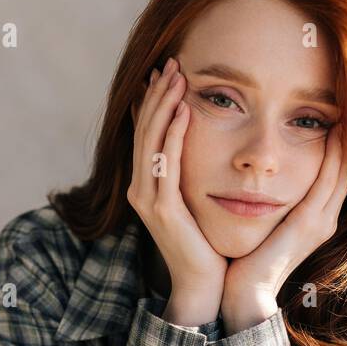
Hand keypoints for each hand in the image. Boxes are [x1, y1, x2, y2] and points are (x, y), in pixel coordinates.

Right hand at [127, 56, 227, 320]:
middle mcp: (141, 189)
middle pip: (144, 130)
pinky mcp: (162, 208)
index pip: (145, 132)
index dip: (151, 100)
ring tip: (176, 76)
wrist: (203, 283)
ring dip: (163, 105)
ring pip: (150, 141)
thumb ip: (191, 174)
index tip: (164, 71)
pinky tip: (183, 111)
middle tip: (171, 62)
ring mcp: (148, 199)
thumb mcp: (195, 200)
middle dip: (156, 94)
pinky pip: (165, 163)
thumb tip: (203, 145)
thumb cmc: (205, 243)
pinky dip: (173, 134)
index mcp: (147, 185)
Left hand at [222, 123, 346, 323]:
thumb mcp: (266, 227)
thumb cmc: (247, 261)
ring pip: (342, 170)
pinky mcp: (309, 222)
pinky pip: (328, 179)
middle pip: (346, 168)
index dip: (342, 146)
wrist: (246, 293)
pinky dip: (334, 153)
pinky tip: (336, 129)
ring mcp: (321, 221)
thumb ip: (272, 206)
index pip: (335, 175)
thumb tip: (265, 182)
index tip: (338, 116)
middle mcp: (325, 219)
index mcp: (316, 220)